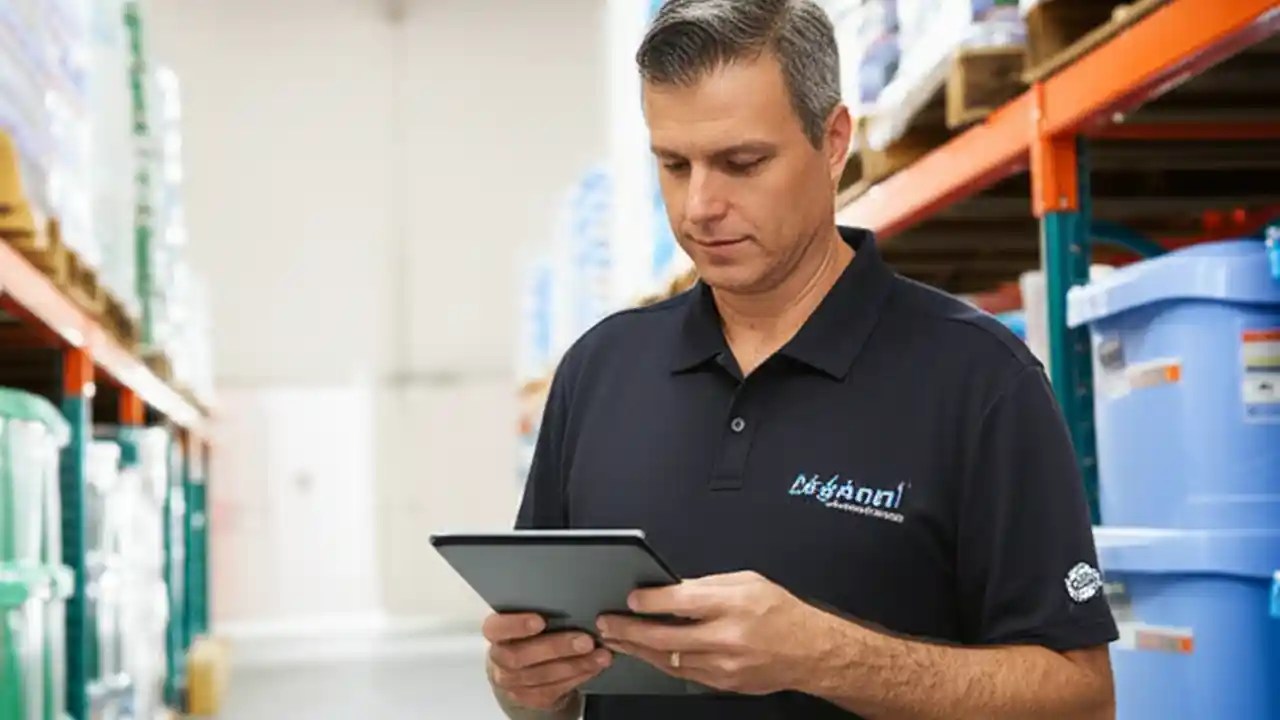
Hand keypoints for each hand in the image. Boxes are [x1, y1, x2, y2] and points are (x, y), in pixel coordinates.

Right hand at [483, 613, 612, 710]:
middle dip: (556, 648)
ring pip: (542, 676)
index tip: (540, 621)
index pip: (496, 628)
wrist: (524, 672)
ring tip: (599, 655)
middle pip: (521, 656)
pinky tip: (593, 667)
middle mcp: (499, 659)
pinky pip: (555, 689)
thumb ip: (542, 611)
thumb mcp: (529, 621)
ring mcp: (513, 683)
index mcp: (496, 634)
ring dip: (575, 664)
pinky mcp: (530, 698)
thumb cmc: (530, 637)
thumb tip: (573, 596)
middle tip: (586, 641)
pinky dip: (578, 676)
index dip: (516, 625)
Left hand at [596, 571, 832, 694]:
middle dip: (630, 630)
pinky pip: (683, 674)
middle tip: (607, 623)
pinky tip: (646, 654)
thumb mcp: (746, 582)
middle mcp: (727, 636)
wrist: (810, 652)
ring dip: (639, 649)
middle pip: (666, 637)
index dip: (650, 601)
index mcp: (733, 604)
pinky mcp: (723, 683)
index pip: (681, 602)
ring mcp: (724, 665)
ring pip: (670, 660)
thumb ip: (707, 585)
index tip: (630, 598)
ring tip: (617, 639)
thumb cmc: (779, 612)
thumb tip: (669, 589)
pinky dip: (661, 663)